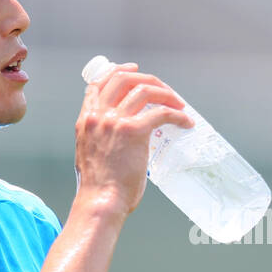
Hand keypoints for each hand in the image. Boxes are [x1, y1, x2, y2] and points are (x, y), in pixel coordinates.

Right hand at [73, 63, 194, 218]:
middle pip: (122, 79)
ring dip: (166, 94)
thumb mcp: (89, 154)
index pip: (97, 84)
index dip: (118, 72)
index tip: (134, 70)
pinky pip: (161, 113)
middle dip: (147, 78)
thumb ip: (100, 139)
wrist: (101, 201)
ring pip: (144, 90)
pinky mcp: (133, 131)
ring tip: (179, 104)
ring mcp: (115, 121)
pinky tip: (185, 122)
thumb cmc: (100, 187)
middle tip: (164, 89)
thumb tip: (120, 140)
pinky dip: (177, 115)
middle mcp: (98, 116)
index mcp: (86, 120)